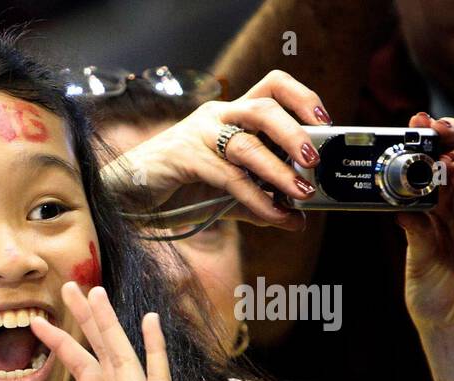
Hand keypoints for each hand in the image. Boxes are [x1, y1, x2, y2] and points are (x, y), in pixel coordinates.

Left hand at [2, 282, 213, 380]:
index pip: (82, 376)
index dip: (62, 349)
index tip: (39, 324)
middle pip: (101, 357)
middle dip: (85, 323)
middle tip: (69, 287)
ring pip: (122, 359)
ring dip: (108, 326)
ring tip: (94, 293)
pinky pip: (157, 380)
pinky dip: (153, 350)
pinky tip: (148, 321)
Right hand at [103, 69, 330, 229]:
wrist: (128, 194)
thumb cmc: (177, 188)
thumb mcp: (227, 194)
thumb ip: (261, 203)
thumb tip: (298, 220)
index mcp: (230, 114)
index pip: (273, 87)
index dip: (303, 98)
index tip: (325, 120)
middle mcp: (217, 117)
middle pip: (265, 107)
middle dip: (296, 132)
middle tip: (315, 159)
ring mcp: (199, 135)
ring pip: (248, 143)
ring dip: (280, 170)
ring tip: (302, 192)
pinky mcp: (185, 158)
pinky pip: (230, 177)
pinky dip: (256, 198)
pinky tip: (274, 215)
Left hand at [399, 112, 453, 357]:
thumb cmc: (438, 300)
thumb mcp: (418, 261)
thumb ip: (413, 231)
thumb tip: (396, 205)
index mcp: (440, 210)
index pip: (435, 166)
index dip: (428, 141)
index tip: (413, 121)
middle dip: (450, 136)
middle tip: (430, 124)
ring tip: (443, 154)